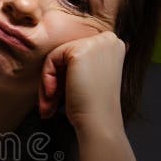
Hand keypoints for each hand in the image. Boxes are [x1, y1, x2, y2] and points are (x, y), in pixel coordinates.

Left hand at [38, 33, 137, 160]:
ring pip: (57, 56)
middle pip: (67, 54)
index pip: (77, 53)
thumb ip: (79, 63)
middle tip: (50, 104)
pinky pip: (51, 59)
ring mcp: (95, 43)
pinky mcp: (79, 50)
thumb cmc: (93, 106)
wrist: (98, 121)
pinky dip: (47, 79)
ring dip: (48, 83)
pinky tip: (53, 95)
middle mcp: (108, 40)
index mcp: (113, 45)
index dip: (65, 76)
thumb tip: (60, 58)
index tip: (60, 97)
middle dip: (55, 81)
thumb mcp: (89, 77)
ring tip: (49, 105)